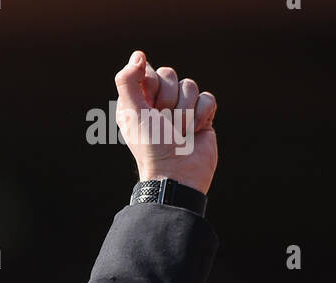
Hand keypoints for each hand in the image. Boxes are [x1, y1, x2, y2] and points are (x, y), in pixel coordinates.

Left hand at [114, 50, 216, 195]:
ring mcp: (182, 109)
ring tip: (178, 133)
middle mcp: (159, 103)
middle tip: (164, 124)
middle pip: (170, 74)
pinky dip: (200, 116)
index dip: (151, 85)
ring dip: (184, 112)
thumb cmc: (151, 146)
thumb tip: (138, 55)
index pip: (148, 70)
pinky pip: (207, 98)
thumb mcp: (132, 113)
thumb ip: (128, 81)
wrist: (177, 174)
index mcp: (138, 101)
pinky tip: (193, 133)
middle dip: (168, 100)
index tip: (149, 106)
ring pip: (190, 85)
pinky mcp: (202, 116)